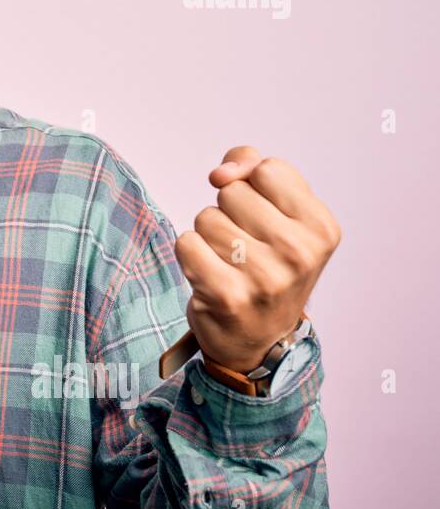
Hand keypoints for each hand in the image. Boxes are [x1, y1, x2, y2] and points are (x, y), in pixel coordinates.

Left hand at [175, 146, 340, 373]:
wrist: (259, 339)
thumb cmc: (267, 264)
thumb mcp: (279, 213)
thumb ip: (252, 169)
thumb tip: (221, 172)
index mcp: (321, 227)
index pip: (267, 169)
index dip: (252, 186)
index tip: (261, 217)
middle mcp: (300, 252)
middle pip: (232, 192)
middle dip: (229, 213)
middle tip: (245, 248)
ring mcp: (265, 277)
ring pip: (206, 218)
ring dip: (208, 237)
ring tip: (229, 264)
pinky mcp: (226, 295)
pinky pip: (186, 243)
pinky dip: (190, 255)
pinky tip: (210, 276)